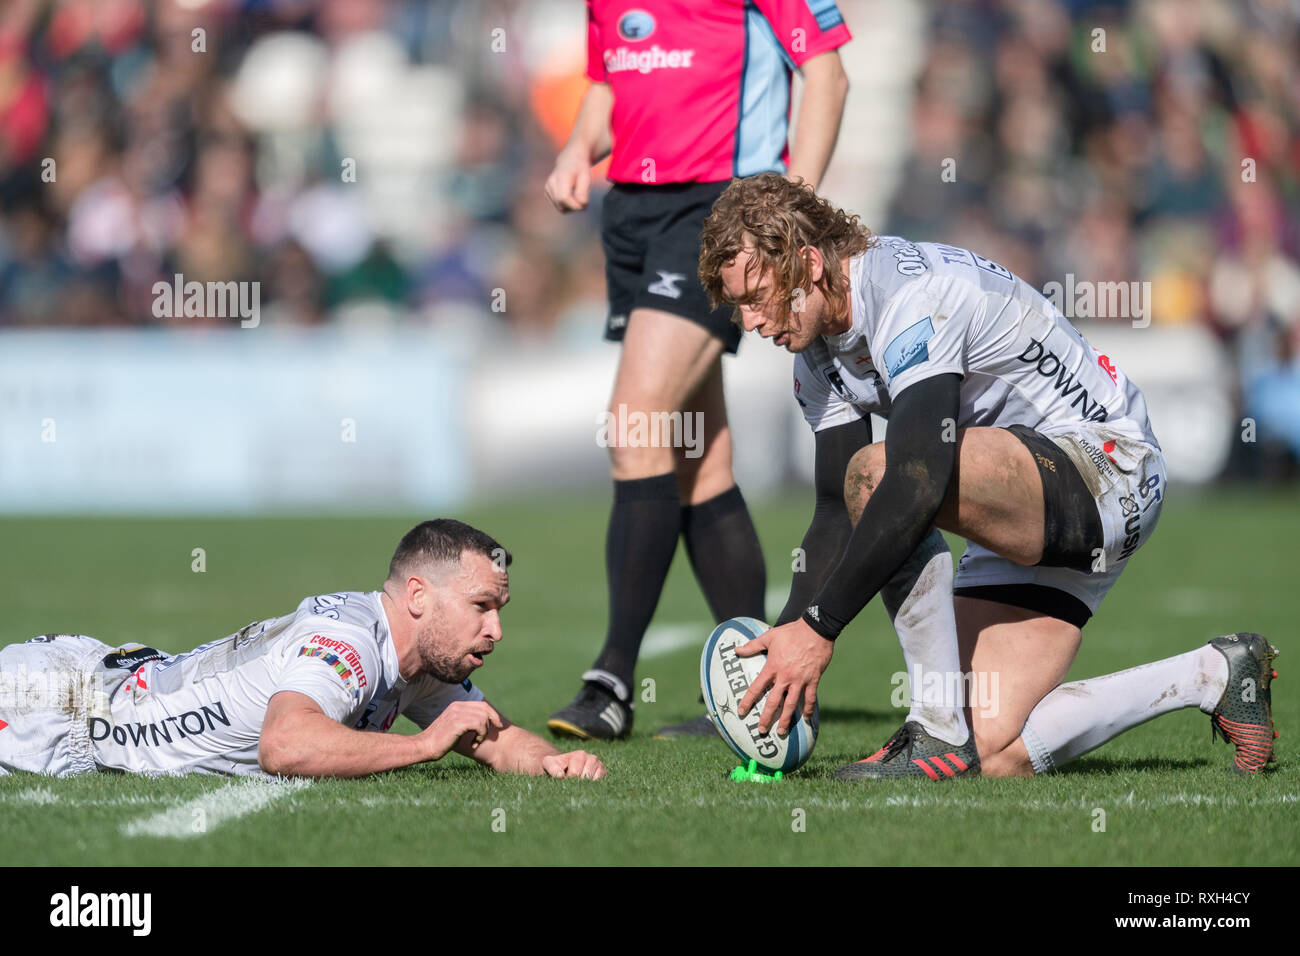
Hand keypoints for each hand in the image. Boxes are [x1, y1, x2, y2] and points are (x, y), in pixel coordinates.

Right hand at [424, 700, 504, 759]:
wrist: (425, 746)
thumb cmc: (440, 741)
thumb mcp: (455, 728)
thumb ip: (466, 722)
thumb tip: (483, 723)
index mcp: (457, 706)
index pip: (481, 705)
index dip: (492, 715)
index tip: (498, 725)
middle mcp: (457, 706)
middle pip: (485, 709)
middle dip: (492, 722)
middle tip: (487, 736)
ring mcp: (457, 713)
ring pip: (483, 718)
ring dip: (484, 733)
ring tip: (476, 742)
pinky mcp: (457, 722)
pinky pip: (479, 725)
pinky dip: (480, 736)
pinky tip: (473, 744)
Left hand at [541, 750, 606, 779]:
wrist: (564, 767)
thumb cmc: (556, 766)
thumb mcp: (549, 764)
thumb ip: (552, 768)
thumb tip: (561, 776)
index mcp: (580, 755)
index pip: (576, 773)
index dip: (568, 779)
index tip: (565, 778)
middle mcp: (592, 758)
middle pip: (586, 777)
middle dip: (577, 782)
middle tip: (572, 781)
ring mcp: (599, 765)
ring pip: (595, 780)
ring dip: (586, 785)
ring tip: (579, 782)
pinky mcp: (603, 773)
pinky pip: (601, 782)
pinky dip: (594, 786)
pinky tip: (586, 785)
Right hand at [544, 147, 592, 211]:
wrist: (571, 159)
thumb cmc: (580, 168)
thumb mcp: (586, 178)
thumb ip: (583, 192)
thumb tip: (581, 206)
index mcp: (561, 177)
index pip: (563, 198)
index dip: (575, 205)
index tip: (584, 205)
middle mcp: (551, 182)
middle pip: (561, 205)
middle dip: (574, 207)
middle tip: (583, 201)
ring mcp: (547, 187)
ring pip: (559, 207)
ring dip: (570, 207)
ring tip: (577, 197)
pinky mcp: (547, 192)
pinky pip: (558, 205)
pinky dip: (566, 205)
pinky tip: (571, 196)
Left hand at [736, 619, 833, 736]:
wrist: (816, 630)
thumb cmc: (791, 632)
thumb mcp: (769, 637)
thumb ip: (752, 646)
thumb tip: (736, 649)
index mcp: (772, 667)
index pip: (756, 687)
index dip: (748, 701)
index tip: (741, 712)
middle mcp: (785, 677)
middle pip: (773, 702)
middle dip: (766, 718)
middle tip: (761, 730)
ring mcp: (800, 680)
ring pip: (791, 704)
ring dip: (785, 719)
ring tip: (781, 732)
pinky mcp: (813, 680)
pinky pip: (810, 698)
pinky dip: (808, 710)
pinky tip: (805, 719)